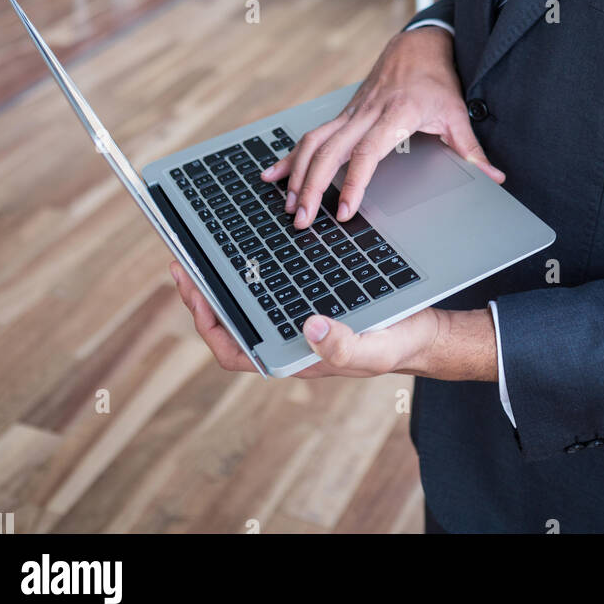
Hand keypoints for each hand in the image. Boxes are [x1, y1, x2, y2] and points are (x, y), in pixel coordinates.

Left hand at [169, 260, 496, 379]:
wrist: (421, 330)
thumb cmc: (397, 344)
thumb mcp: (374, 347)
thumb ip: (344, 347)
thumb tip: (309, 328)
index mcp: (292, 356)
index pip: (235, 349)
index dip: (207, 322)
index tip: (192, 291)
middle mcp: (285, 337)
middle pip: (231, 322)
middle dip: (202, 295)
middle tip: (181, 262)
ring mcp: (292, 319)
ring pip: (245, 305)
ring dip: (221, 281)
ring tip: (202, 253)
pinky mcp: (305, 299)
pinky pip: (267, 289)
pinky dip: (250, 271)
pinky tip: (248, 247)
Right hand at [260, 26, 504, 230]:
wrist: (418, 44)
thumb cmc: (438, 80)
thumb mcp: (458, 113)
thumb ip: (472, 150)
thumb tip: (495, 179)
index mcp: (395, 115)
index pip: (368, 153)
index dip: (354, 182)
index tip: (344, 211)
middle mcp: (367, 113)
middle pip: (331, 151)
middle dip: (312, 187)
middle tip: (302, 220)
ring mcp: (351, 112)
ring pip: (315, 142)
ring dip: (297, 174)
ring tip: (288, 205)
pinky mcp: (342, 113)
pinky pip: (311, 134)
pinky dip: (290, 156)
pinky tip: (273, 174)